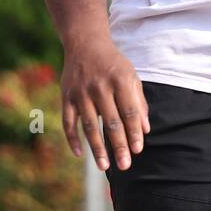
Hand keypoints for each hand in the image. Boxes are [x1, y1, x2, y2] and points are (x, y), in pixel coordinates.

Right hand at [60, 35, 149, 171]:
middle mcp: (100, 86)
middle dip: (119, 146)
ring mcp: (81, 92)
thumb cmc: (114, 64)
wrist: (86, 43)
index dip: (134, 133)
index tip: (138, 151)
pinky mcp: (66, 96)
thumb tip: (145, 130)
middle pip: (112, 122)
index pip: (130, 112)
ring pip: (90, 126)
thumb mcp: (131, 77)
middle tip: (125, 166)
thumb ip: (139, 102)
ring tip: (105, 167)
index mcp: (121, 80)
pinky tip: (79, 154)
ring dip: (97, 148)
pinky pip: (68, 122)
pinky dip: (72, 138)